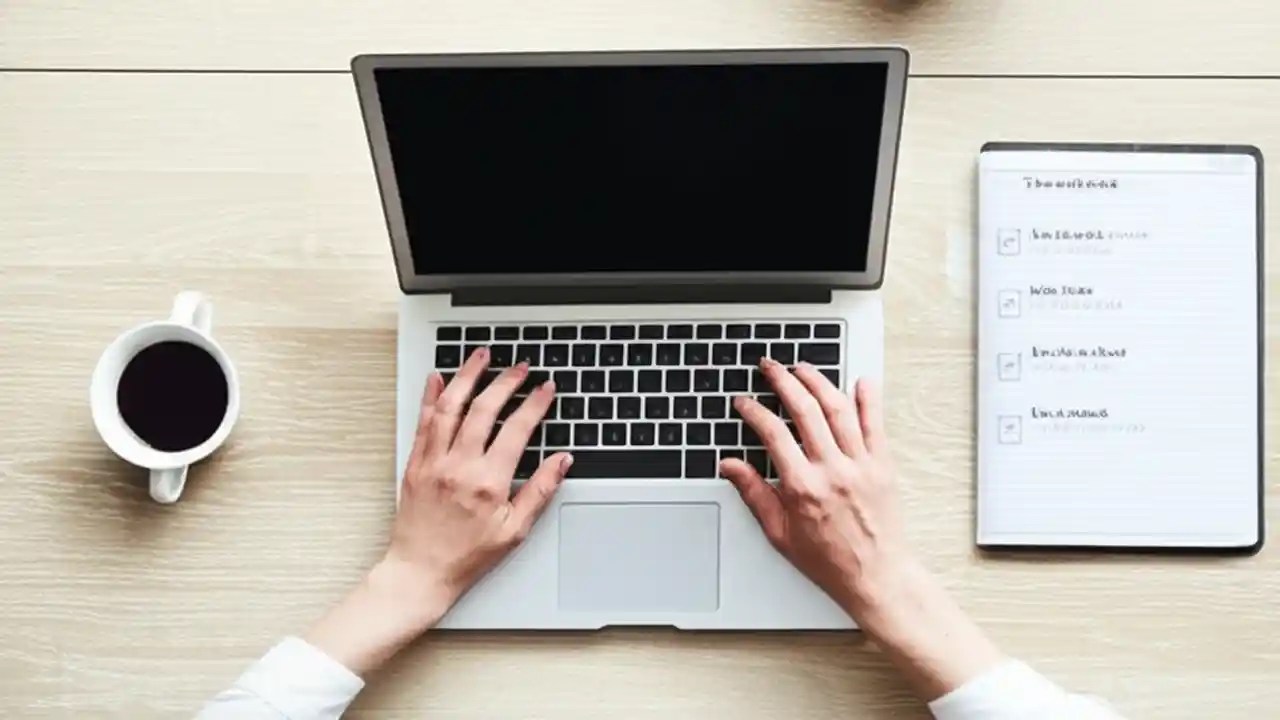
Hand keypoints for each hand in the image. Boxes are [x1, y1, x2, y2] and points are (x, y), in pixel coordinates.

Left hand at [306, 347, 570, 674]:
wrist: (420, 571)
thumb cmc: (466, 556)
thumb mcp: (515, 530)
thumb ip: (540, 491)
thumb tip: (562, 462)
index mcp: (488, 482)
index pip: (517, 429)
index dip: (535, 403)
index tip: (546, 389)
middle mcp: (459, 466)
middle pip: (485, 409)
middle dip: (506, 382)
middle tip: (520, 367)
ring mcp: (433, 462)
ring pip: (451, 407)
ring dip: (467, 376)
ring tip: (481, 356)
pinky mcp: (414, 464)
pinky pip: (422, 422)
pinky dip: (430, 396)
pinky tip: (437, 378)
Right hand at [721, 359, 908, 614]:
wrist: (877, 577)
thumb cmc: (829, 561)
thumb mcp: (779, 534)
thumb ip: (754, 494)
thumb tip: (730, 466)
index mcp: (803, 488)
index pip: (773, 434)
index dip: (754, 411)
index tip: (744, 403)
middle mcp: (833, 471)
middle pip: (805, 410)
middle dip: (783, 381)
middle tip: (770, 367)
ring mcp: (861, 466)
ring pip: (839, 409)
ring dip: (818, 381)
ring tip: (803, 368)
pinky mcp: (884, 466)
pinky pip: (876, 424)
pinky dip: (869, 399)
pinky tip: (860, 381)